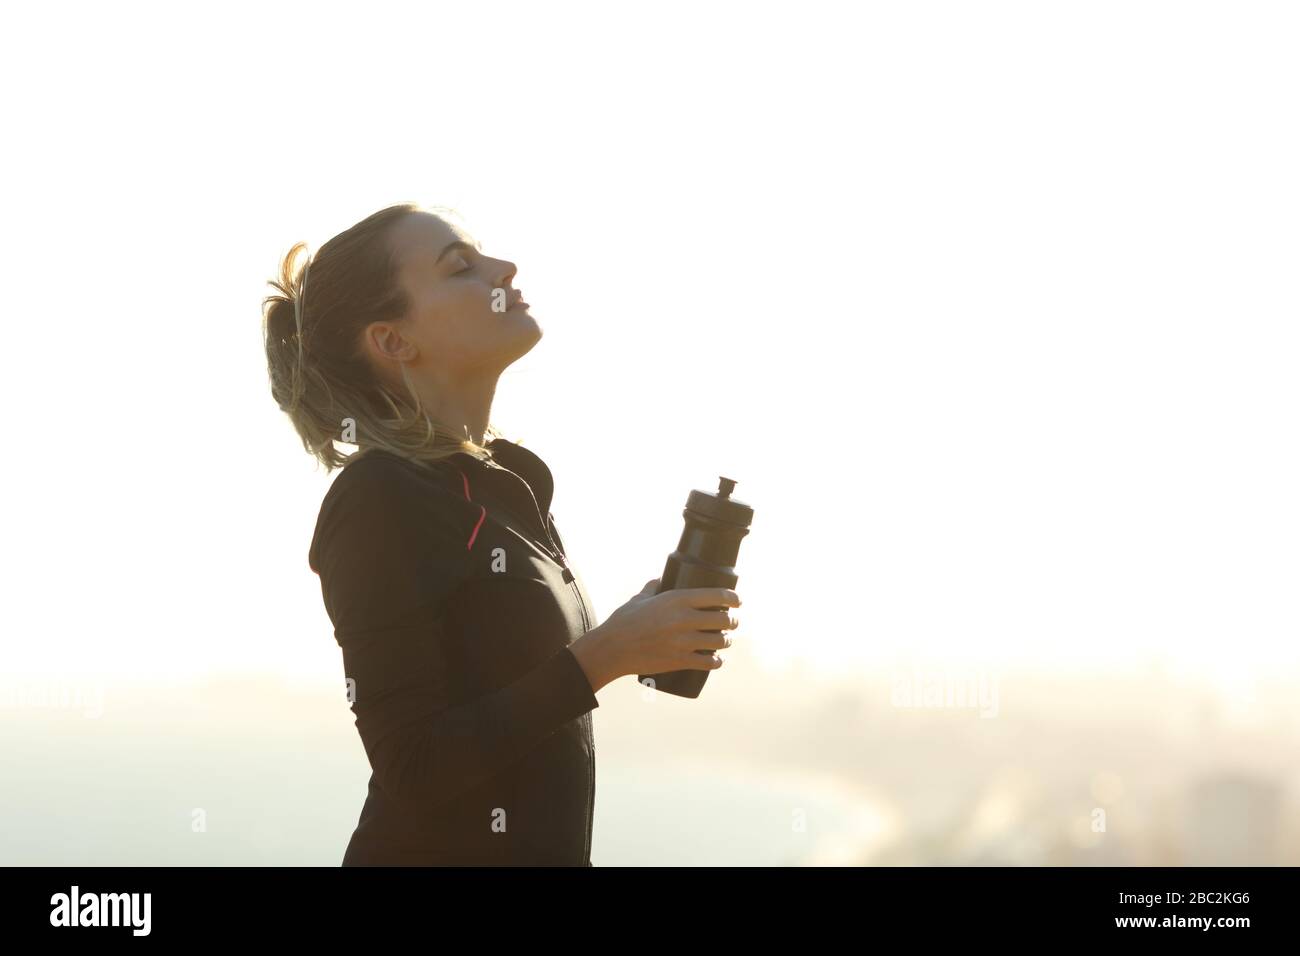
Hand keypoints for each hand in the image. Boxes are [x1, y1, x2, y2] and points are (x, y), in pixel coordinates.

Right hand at [569, 578, 740, 691]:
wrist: (612, 649)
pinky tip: (717, 660)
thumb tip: (660, 578)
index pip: (717, 595)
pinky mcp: (680, 661)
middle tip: (731, 622)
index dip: (733, 598)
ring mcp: (684, 642)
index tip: (738, 601)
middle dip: (732, 621)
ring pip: (720, 642)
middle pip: (723, 619)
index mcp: (677, 599)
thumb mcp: (640, 598)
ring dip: (726, 641)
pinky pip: (709, 663)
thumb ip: (653, 587)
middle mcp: (684, 619)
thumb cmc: (624, 621)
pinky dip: (717, 662)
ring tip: (725, 640)